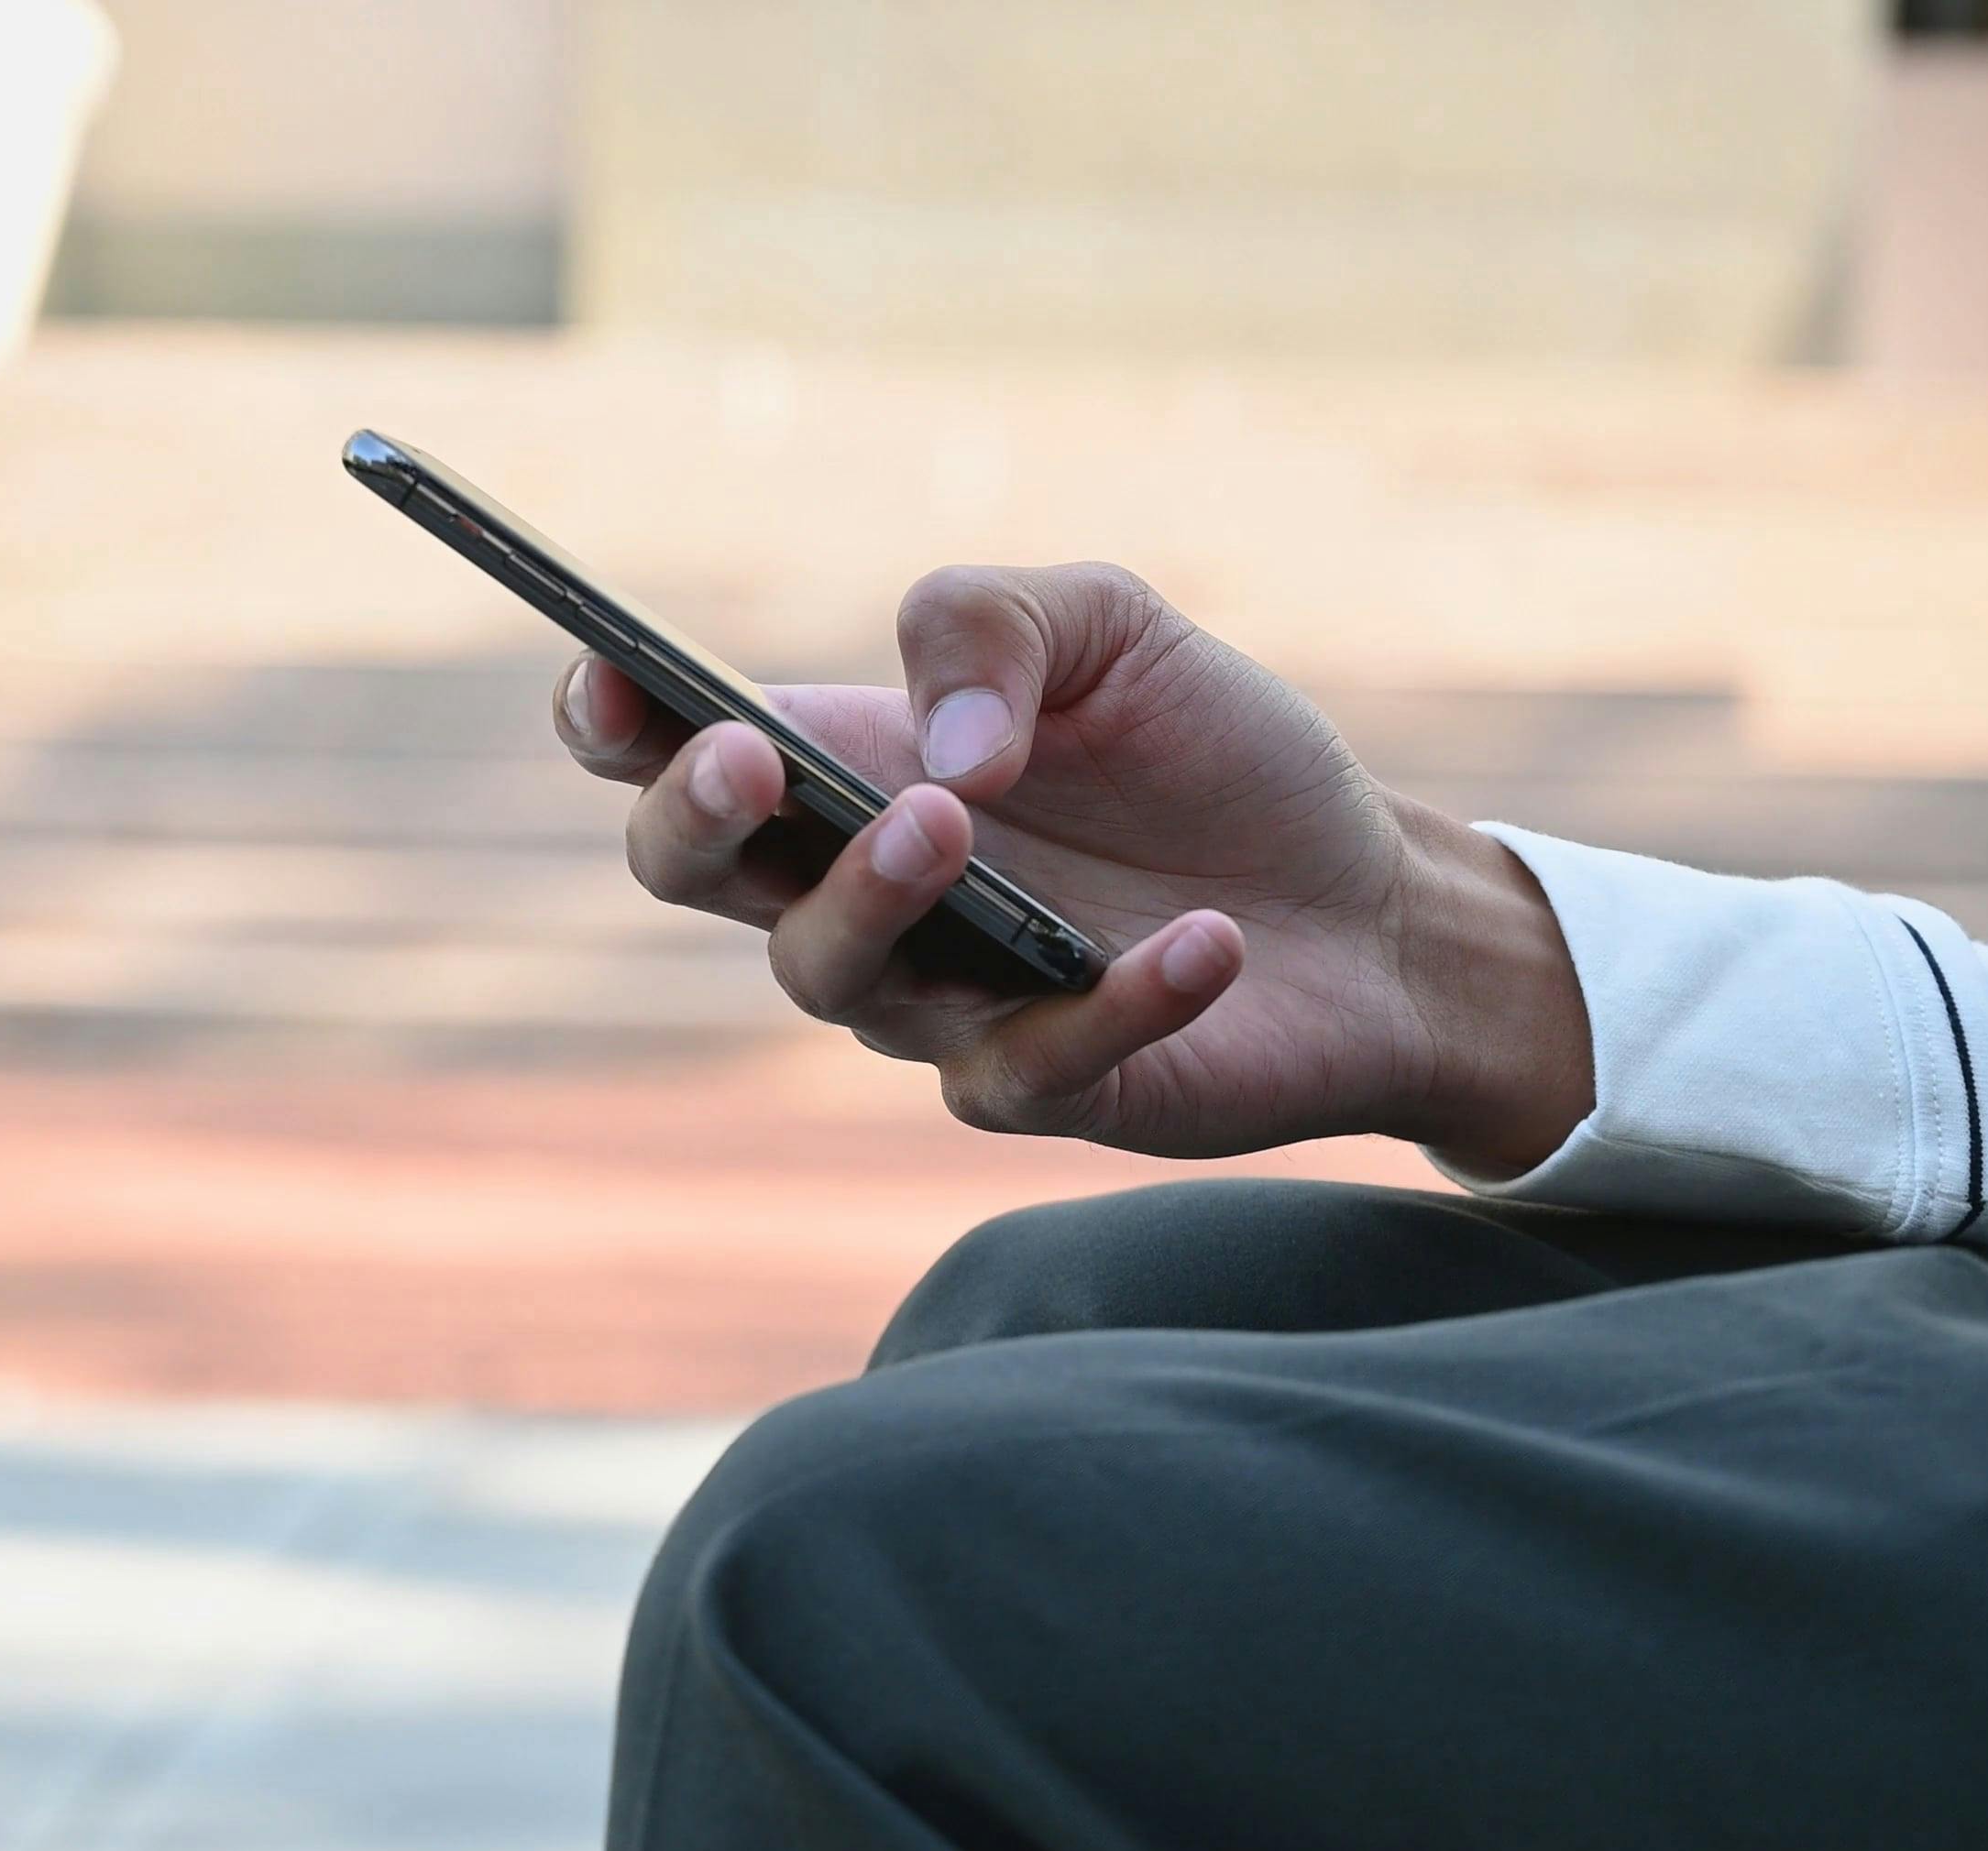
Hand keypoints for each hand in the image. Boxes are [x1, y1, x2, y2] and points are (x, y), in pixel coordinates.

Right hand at [555, 563, 1593, 1167]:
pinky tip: (1205, 943)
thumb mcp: (1116, 627)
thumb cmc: (1214, 758)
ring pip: (833, 977)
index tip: (613, 682)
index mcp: (846, 765)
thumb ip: (998, 624)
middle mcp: (860, 894)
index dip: (614, 723)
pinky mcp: (1045, 1089)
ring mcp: (938, 1002)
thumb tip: (943, 746)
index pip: (674, 752)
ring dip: (871, 897)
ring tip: (957, 819)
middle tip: (756, 759)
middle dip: (699, 820)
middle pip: (699, 876)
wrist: (1374, 905)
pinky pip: (1034, 1066)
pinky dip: (1119, 1003)